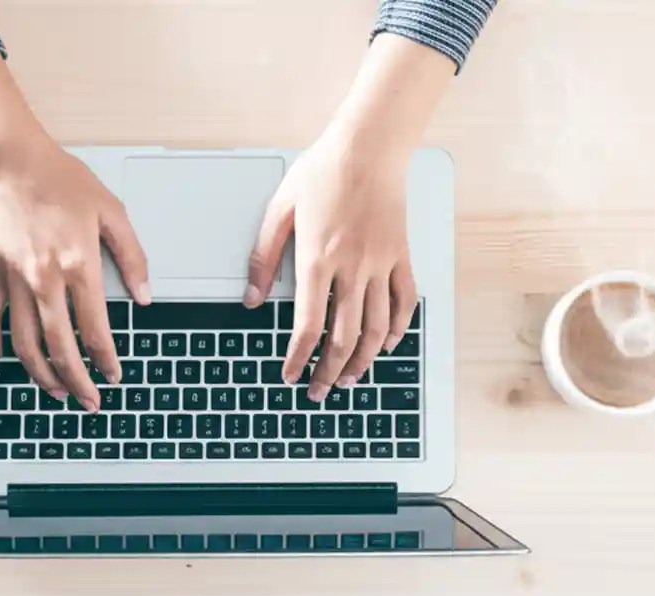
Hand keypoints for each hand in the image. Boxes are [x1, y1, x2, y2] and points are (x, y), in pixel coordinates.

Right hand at [0, 134, 149, 411]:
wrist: (11, 160)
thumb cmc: (61, 179)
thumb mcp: (112, 210)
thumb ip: (132, 256)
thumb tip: (144, 295)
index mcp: (78, 265)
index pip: (96, 329)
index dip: (106, 359)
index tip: (114, 375)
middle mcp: (45, 279)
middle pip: (61, 347)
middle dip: (77, 382)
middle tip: (89, 402)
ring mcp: (15, 279)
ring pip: (26, 342)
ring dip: (41, 374)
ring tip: (55, 392)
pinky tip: (6, 358)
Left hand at [244, 33, 454, 401]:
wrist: (369, 145)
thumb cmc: (323, 170)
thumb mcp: (279, 208)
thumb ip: (263, 256)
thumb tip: (250, 297)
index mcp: (317, 258)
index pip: (307, 325)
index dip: (297, 357)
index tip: (289, 375)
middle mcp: (352, 267)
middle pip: (343, 336)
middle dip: (329, 372)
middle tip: (318, 391)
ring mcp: (381, 263)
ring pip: (377, 328)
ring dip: (362, 360)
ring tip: (351, 379)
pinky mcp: (401, 256)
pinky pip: (404, 301)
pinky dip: (398, 329)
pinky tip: (386, 344)